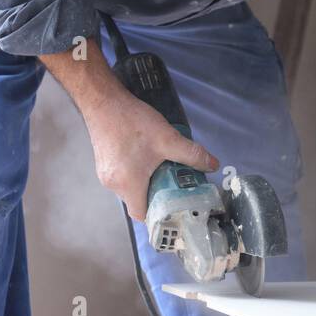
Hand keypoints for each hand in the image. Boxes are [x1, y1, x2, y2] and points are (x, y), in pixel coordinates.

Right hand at [84, 89, 218, 220]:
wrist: (102, 100)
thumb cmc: (133, 122)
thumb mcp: (168, 139)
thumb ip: (192, 154)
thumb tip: (213, 165)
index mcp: (128, 184)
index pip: (143, 215)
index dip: (160, 215)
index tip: (176, 206)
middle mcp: (113, 184)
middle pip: (138, 202)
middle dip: (158, 195)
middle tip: (177, 184)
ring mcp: (105, 174)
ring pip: (131, 188)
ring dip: (148, 182)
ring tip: (165, 168)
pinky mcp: (104, 163)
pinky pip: (123, 176)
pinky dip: (137, 173)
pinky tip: (148, 157)